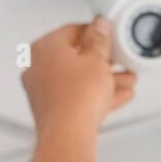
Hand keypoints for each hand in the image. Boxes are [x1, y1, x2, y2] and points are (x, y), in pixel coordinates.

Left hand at [21, 18, 137, 134]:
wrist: (68, 134)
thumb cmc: (75, 97)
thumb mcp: (97, 60)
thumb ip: (100, 40)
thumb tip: (99, 27)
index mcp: (44, 47)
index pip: (72, 30)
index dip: (95, 32)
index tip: (107, 36)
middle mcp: (38, 66)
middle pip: (75, 57)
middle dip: (101, 60)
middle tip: (116, 60)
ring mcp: (42, 89)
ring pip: (77, 79)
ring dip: (101, 79)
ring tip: (122, 80)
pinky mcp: (51, 108)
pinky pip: (76, 96)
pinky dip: (93, 95)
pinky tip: (113, 97)